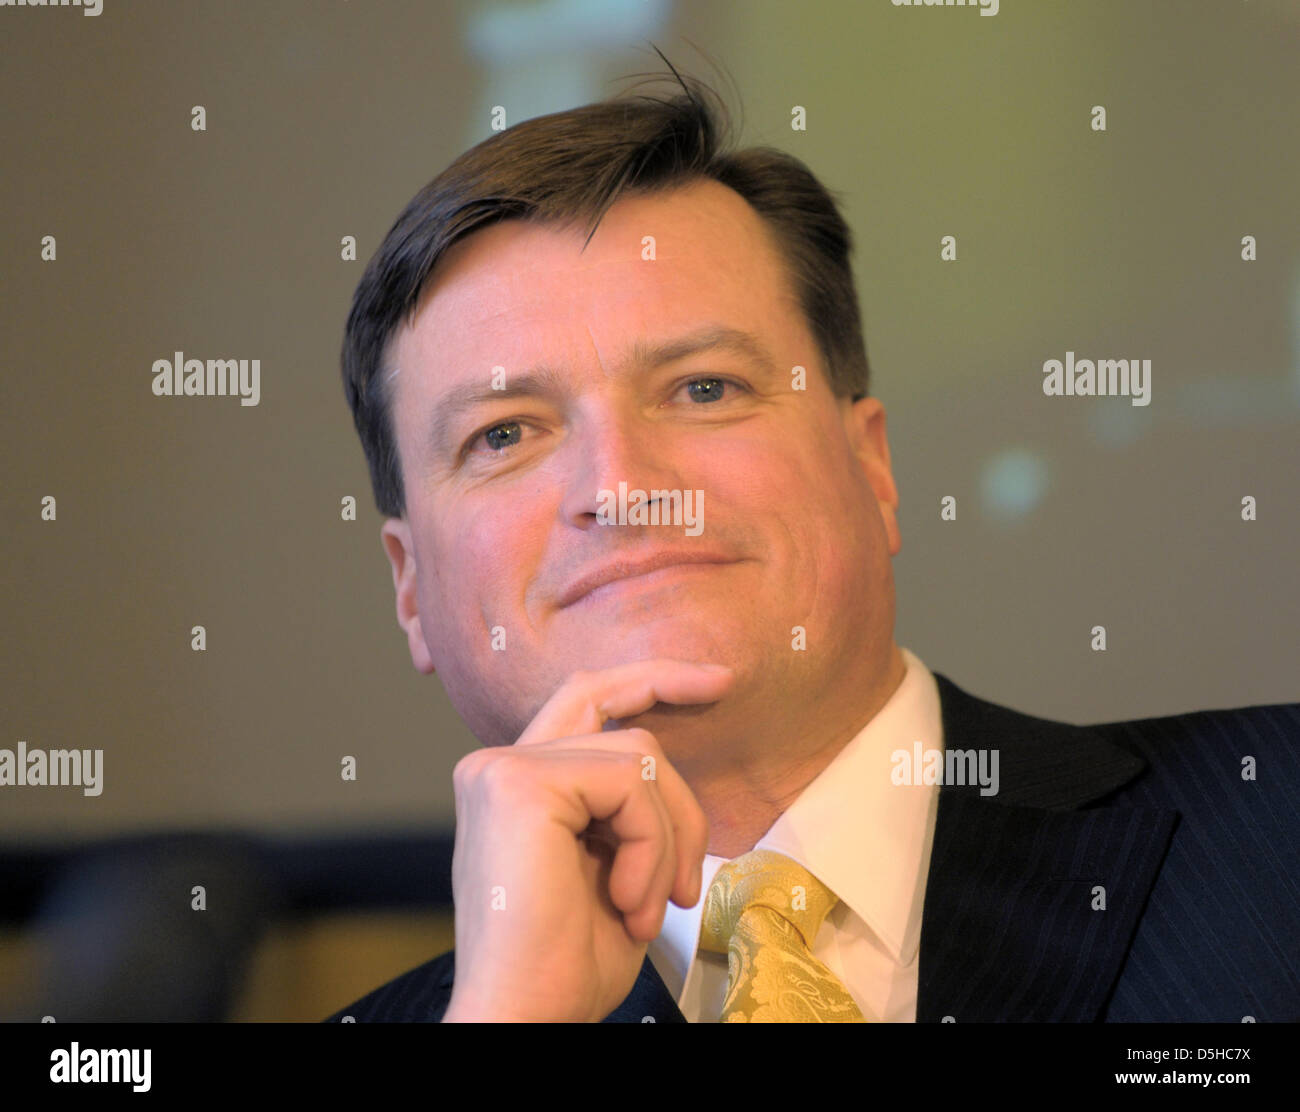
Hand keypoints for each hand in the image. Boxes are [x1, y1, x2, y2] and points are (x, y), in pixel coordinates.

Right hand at [441, 658, 733, 1021]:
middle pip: (626, 726)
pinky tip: (628, 902)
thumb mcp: (611, 867)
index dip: (653, 679)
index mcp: (514, 783)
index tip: (719, 681)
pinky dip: (652, 848)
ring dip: (666, 841)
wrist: (524, 1016)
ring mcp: (503, 769)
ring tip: (646, 909)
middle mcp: (497, 765)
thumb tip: (666, 775)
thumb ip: (623, 809)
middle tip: (690, 880)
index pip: (588, 698)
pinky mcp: (520, 785)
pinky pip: (631, 785)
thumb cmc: (566, 963)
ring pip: (640, 758)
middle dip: (681, 799)